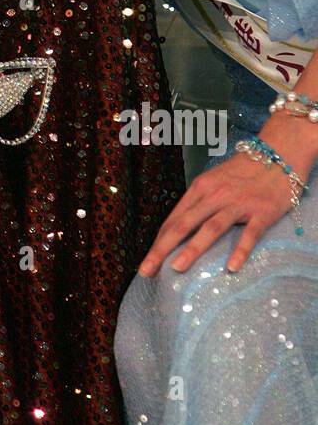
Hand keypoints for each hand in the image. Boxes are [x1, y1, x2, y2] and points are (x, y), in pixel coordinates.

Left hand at [139, 112, 317, 276]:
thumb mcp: (214, 182)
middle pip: (184, 224)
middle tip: (147, 270)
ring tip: (177, 268)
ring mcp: (238, 204)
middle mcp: (215, 195)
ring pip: (211, 228)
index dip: (158, 242)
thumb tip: (177, 230)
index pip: (174, 219)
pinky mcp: (261, 212)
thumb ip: (198, 203)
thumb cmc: (242, 171)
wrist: (277, 154)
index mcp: (200, 188)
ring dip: (192, 248)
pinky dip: (240, 251)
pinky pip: (249, 234)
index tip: (146, 262)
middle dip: (162, 248)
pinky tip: (231, 268)